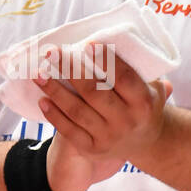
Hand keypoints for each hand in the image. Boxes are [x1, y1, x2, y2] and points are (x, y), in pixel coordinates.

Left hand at [35, 44, 171, 190]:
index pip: (124, 78)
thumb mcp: (152, 89)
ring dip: (55, 90)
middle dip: (71, 71)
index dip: (106, 61)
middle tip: (52, 53)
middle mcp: (127, 121)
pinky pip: (69, 131)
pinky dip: (54, 115)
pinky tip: (42, 99)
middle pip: (94, 93)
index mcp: (144, 103)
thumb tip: (120, 40)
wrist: (146, 144)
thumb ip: (141, 69)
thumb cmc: (143, 104)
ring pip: (77, 111)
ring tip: (39, 73)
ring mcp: (109, 137)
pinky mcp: (93, 149)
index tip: (87, 44)